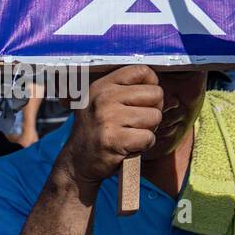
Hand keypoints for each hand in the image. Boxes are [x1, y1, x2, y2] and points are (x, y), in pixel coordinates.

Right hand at [54, 66, 162, 189]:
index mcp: (102, 86)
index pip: (142, 71)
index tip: (141, 100)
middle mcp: (103, 98)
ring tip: (129, 133)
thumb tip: (157, 81)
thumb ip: (127, 88)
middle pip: (156, 94)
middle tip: (135, 122)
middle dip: (152, 110)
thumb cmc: (99, 130)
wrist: (77, 163)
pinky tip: (128, 146)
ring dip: (148, 129)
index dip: (151, 86)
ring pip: (155, 116)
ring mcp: (108, 118)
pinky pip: (149, 137)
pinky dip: (144, 145)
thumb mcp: (104, 102)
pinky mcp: (114, 139)